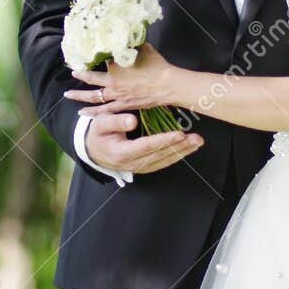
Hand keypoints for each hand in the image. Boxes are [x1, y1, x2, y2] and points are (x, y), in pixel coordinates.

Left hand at [63, 44, 177, 112]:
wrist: (167, 85)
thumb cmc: (156, 65)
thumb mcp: (143, 48)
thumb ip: (132, 43)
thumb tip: (126, 35)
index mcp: (115, 66)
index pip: (100, 60)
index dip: (93, 57)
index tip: (86, 54)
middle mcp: (112, 81)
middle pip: (91, 78)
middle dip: (80, 75)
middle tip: (72, 73)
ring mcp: (116, 95)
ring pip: (93, 96)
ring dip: (79, 95)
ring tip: (68, 95)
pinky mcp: (123, 105)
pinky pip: (104, 110)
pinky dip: (93, 112)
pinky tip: (83, 113)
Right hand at [82, 111, 202, 175]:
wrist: (91, 150)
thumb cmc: (96, 133)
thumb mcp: (100, 123)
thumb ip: (115, 121)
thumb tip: (132, 120)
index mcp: (121, 152)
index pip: (147, 146)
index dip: (164, 140)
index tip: (180, 134)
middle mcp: (131, 163)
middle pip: (160, 155)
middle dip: (180, 147)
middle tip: (197, 138)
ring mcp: (138, 168)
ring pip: (163, 161)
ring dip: (182, 152)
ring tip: (196, 142)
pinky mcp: (142, 167)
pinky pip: (161, 163)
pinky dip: (175, 156)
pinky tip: (186, 149)